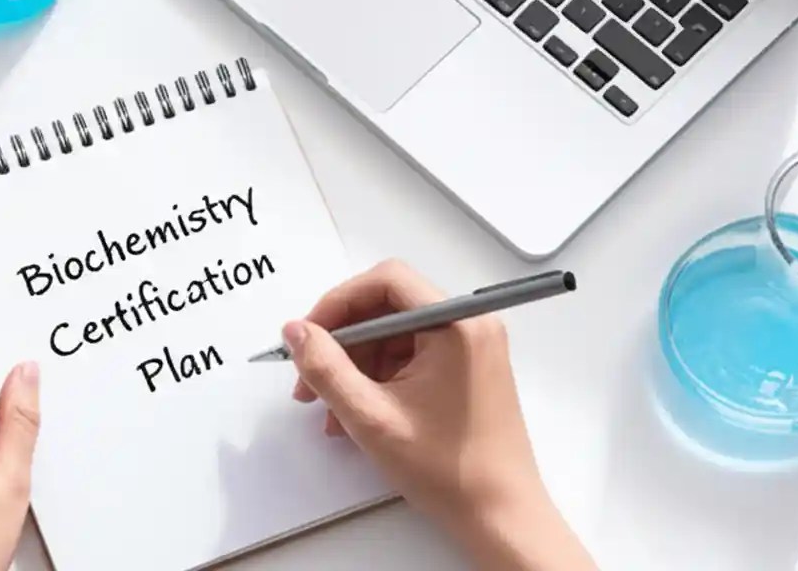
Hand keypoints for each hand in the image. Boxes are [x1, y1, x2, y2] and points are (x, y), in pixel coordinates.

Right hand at [285, 261, 594, 570]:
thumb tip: (296, 332)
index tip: (310, 334)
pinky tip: (355, 411)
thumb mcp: (371, 418)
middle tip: (310, 374)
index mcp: (457, 325)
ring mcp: (471, 347)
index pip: (386, 281)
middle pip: (388, 306)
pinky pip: (410, 355)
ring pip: (394, 334)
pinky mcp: (466, 368)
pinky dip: (378, 378)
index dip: (338, 303)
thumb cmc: (452, 472)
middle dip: (342, 340)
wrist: (501, 517)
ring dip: (355, 364)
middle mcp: (470, 325)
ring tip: (329, 407)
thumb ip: (326, 369)